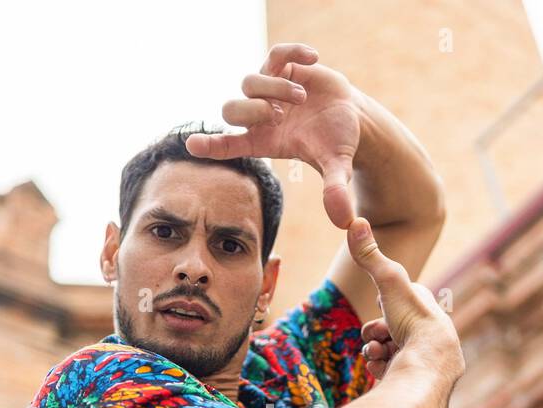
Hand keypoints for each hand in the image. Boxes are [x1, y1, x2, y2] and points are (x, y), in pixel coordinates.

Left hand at [185, 42, 363, 228]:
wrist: (351, 118)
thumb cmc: (337, 144)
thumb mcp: (338, 168)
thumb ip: (335, 190)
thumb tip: (344, 220)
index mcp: (264, 142)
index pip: (227, 145)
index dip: (210, 145)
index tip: (191, 144)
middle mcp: (260, 116)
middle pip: (229, 110)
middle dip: (252, 111)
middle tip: (280, 116)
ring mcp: (268, 89)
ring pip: (247, 82)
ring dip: (276, 88)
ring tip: (302, 98)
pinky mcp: (283, 66)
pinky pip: (275, 53)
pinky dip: (292, 52)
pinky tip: (313, 58)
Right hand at [346, 217, 464, 380]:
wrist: (431, 364)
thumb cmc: (413, 319)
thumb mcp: (388, 281)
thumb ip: (369, 255)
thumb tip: (355, 220)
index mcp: (423, 307)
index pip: (398, 300)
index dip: (383, 303)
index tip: (381, 305)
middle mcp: (426, 331)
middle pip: (387, 328)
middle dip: (374, 332)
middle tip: (377, 335)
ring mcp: (421, 356)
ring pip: (385, 350)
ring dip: (373, 350)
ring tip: (378, 352)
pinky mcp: (416, 378)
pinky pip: (388, 370)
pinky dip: (379, 368)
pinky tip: (382, 367)